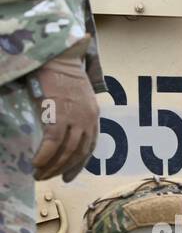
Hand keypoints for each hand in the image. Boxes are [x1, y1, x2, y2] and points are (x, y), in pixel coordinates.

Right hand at [32, 47, 99, 181]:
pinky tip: (36, 163)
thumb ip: (74, 114)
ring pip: (65, 150)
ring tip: (38, 174)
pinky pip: (53, 141)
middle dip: (61, 168)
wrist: (58, 55)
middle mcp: (88, 119)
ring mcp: (75, 116)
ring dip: (51, 165)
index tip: (67, 176)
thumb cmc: (63, 73)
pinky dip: (45, 154)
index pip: (89, 148)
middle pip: (77, 153)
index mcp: (93, 116)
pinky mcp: (59, 112)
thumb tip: (65, 131)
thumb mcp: (76, 97)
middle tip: (46, 177)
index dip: (77, 164)